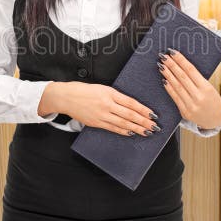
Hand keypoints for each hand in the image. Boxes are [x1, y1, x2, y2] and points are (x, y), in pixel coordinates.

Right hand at [39, 81, 159, 137]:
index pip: (131, 103)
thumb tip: (131, 104)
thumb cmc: (84, 90)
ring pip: (123, 124)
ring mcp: (101, 115)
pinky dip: (123, 131)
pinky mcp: (96, 123)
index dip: (143, 109)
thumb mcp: (102, 88)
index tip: (153, 114)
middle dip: (144, 121)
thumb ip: (116, 96)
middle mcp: (107, 104)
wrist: (66, 97)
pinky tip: (131, 133)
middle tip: (155, 126)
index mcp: (110, 93)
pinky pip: (113, 128)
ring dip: (136, 129)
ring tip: (147, 132)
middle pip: (130, 115)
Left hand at [158, 48, 220, 130]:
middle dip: (172, 65)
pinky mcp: (185, 111)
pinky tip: (164, 80)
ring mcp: (191, 105)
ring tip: (162, 66)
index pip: (191, 70)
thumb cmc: (213, 102)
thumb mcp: (210, 88)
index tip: (173, 53)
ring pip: (177, 86)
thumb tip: (182, 66)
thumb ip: (197, 79)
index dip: (181, 60)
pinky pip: (175, 97)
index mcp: (206, 88)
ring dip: (168, 75)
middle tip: (164, 57)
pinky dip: (169, 88)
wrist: (215, 120)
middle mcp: (198, 96)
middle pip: (182, 77)